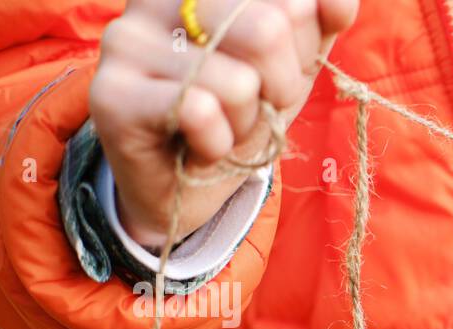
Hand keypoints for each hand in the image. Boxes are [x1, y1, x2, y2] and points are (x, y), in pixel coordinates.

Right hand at [89, 0, 358, 247]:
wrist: (187, 186)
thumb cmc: (240, 114)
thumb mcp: (292, 67)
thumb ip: (319, 24)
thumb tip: (341, 0)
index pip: (291, 0)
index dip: (301, 48)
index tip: (272, 71)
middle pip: (269, 30)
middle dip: (279, 87)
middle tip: (249, 106)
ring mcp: (127, 40)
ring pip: (239, 81)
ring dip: (246, 123)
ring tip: (218, 127)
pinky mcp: (111, 93)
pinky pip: (201, 112)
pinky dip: (218, 144)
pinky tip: (197, 146)